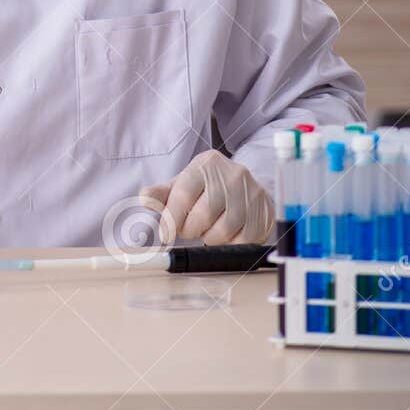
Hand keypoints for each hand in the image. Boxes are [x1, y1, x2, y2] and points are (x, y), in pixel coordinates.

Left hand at [144, 150, 273, 246]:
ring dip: (209, 238)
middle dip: (190, 230)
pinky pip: (242, 241)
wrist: (242, 184)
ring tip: (207, 230)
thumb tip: (145, 198)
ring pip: (222, 231)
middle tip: (189, 229)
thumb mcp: (181, 184)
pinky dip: (229, 244)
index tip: (166, 233)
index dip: (171, 219)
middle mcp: (232, 175)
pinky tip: (225, 234)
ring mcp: (251, 193)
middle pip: (203, 216)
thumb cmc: (206, 186)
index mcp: (206, 164)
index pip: (183, 195)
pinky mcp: (264, 212)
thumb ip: (162, 193)